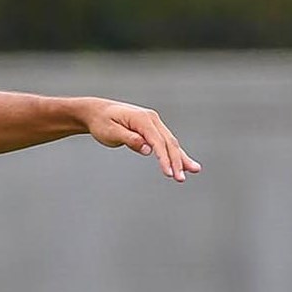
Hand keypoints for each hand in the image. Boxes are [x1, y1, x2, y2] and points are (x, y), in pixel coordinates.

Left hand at [84, 100, 201, 182]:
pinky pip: (166, 142)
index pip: (157, 141)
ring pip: (171, 142)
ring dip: (181, 158)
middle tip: (180, 179)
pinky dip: (175, 153)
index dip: (164, 158)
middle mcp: (151, 119)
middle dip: (176, 161)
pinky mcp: (152, 129)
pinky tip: (185, 164)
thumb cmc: (101, 122)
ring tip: (195, 170)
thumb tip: (148, 149)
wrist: (97, 112)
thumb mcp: (110, 132)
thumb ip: (129, 139)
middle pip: (168, 142)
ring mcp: (154, 123)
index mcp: (142, 119)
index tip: (169, 173)